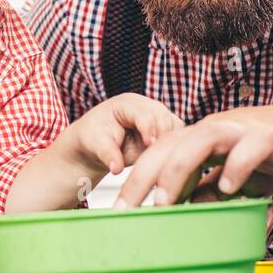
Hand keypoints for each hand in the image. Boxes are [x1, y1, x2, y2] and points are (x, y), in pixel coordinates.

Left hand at [65, 93, 184, 178]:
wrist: (98, 145)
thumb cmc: (95, 138)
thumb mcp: (95, 144)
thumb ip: (107, 153)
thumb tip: (116, 168)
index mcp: (127, 104)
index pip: (143, 113)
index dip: (148, 128)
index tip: (149, 145)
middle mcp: (146, 107)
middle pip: (164, 117)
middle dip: (163, 136)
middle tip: (161, 156)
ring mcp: (158, 118)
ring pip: (175, 127)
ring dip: (172, 143)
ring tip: (164, 161)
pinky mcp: (165, 132)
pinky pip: (178, 139)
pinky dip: (175, 149)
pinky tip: (168, 162)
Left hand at [115, 96, 272, 208]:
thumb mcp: (235, 180)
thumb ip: (207, 194)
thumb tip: (180, 218)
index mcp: (202, 139)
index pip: (159, 156)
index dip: (135, 181)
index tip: (116, 211)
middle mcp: (215, 130)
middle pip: (169, 146)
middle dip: (142, 178)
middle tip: (124, 210)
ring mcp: (242, 130)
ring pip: (199, 142)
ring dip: (177, 172)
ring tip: (163, 202)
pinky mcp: (271, 137)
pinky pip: (247, 150)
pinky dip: (234, 168)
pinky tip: (225, 188)